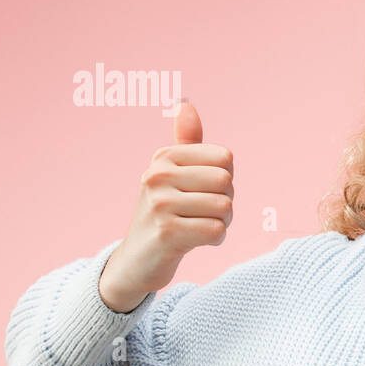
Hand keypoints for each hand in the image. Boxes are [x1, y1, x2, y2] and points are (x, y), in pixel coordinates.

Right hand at [98, 101, 234, 311]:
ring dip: (221, 223)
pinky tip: (194, 242)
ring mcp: (160, 204)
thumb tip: (186, 105)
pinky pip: (217, 230)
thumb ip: (186, 143)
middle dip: (225, 202)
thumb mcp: (173, 174)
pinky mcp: (167, 233)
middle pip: (226, 181)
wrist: (138, 260)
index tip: (203, 192)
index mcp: (164, 157)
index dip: (225, 179)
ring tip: (197, 227)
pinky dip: (214, 240)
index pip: (225, 158)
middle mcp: (157, 175)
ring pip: (224, 207)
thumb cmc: (165, 214)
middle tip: (202, 214)